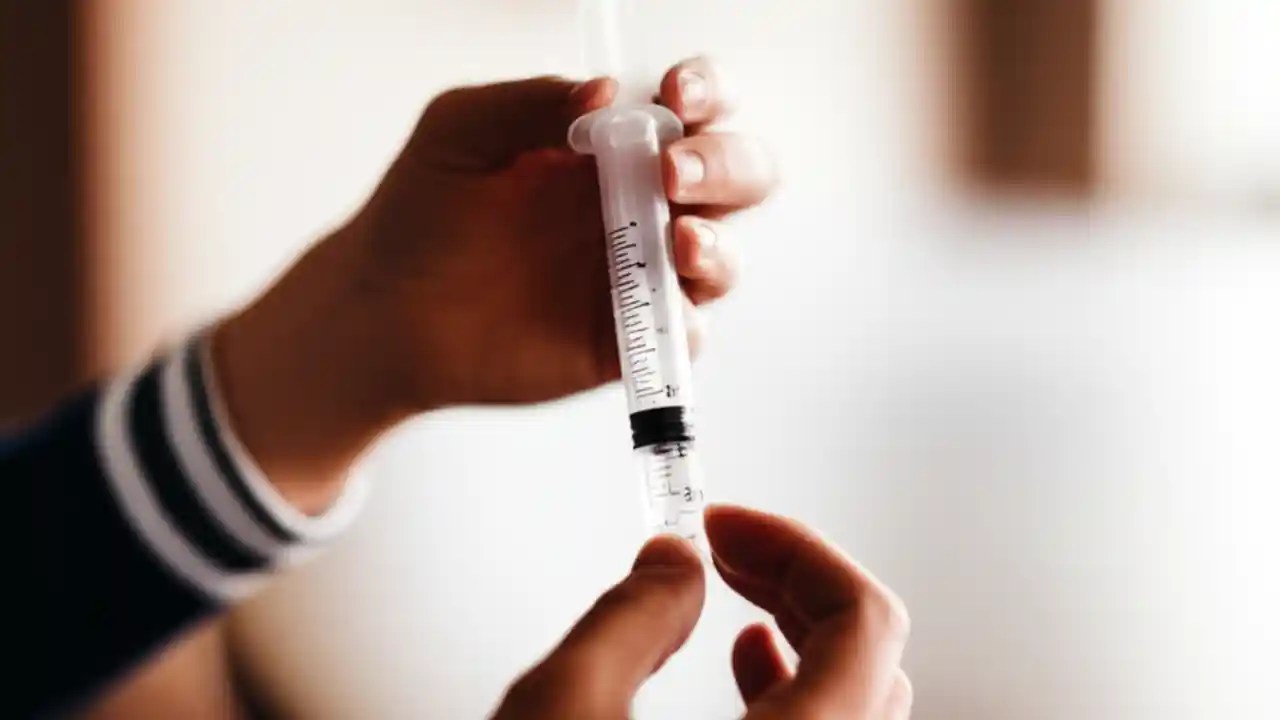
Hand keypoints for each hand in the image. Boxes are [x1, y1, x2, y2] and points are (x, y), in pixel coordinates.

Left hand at [214, 57, 775, 510]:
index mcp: (612, 148)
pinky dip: (687, 323)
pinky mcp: (624, 338)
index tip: (678, 95)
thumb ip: (531, 102)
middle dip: (726, 165)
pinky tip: (664, 307)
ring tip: (678, 240)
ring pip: (721, 259)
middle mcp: (638, 206)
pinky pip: (682, 334)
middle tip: (674, 170)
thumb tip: (606, 91)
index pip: (691, 110)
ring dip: (716, 245)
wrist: (384, 312)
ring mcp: (636, 275)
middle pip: (735, 178)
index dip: (707, 94)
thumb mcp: (460, 131)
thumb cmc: (419, 214)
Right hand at [492, 506, 912, 718]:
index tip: (726, 522)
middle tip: (727, 541)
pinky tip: (749, 662)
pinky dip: (797, 685)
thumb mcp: (561, 710)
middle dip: (797, 577)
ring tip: (739, 588)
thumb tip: (673, 560)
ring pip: (858, 699)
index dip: (797, 548)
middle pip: (871, 654)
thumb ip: (630, 616)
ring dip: (802, 627)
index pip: (865, 622)